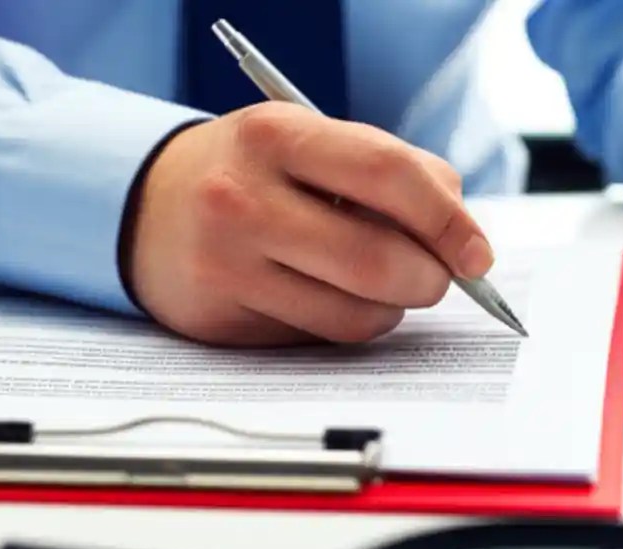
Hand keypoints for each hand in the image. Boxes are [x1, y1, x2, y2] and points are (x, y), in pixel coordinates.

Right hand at [125, 102, 490, 345]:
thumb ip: (395, 173)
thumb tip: (463, 238)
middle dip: (428, 279)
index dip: (447, 219)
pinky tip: (323, 295)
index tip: (477, 254)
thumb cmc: (256, 172)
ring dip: (389, 308)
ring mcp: (226, 265)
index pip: (387, 174)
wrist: (144, 205)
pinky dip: (344, 324)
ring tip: (376, 282)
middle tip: (436, 277)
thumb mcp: (313, 141)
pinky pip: (319, 339)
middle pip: (376, 260)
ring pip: (354, 315)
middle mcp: (242, 198)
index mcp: (277, 135)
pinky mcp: (220, 321)